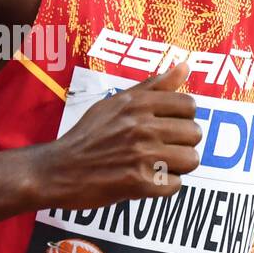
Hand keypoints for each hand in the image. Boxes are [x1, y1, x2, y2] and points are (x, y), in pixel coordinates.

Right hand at [36, 59, 201, 210]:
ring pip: (191, 160)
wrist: (59, 169)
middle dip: (181, 143)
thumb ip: (153, 86)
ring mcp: (142, 155)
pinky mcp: (139, 183)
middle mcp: (142, 126)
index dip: (182, 118)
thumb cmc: (88, 135)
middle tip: (160, 148)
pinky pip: (176, 185)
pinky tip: (146, 180)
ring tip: (156, 165)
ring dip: (177, 166)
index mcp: (138, 104)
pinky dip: (163, 186)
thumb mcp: (116, 102)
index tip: (168, 126)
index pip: (190, 105)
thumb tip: (186, 66)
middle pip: (194, 134)